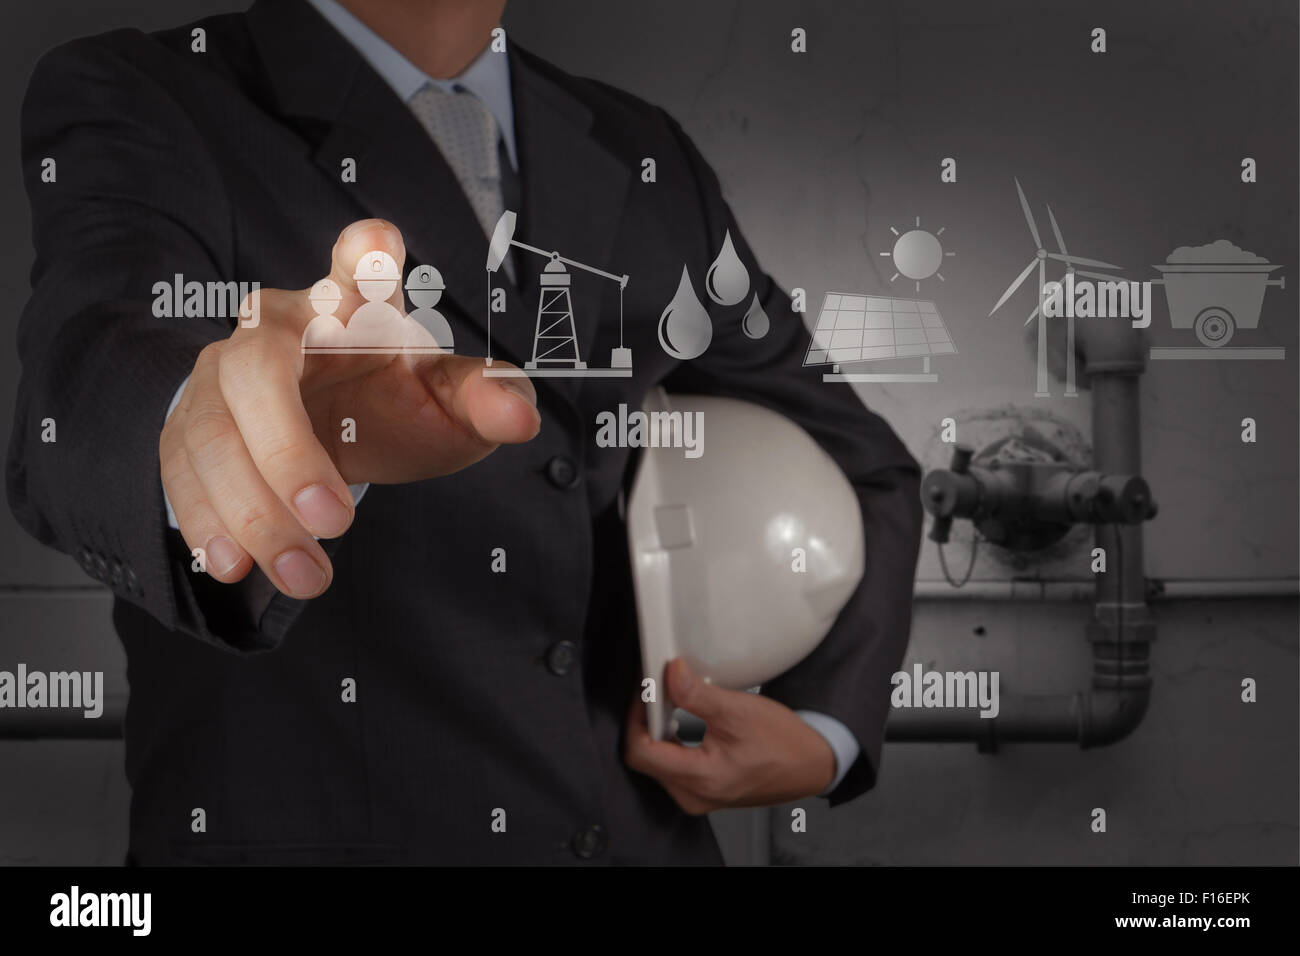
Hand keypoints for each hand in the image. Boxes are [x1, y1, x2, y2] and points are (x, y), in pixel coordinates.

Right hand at [159, 218, 539, 598]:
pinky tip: (234, 564)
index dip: (365, 256)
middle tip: (335, 520)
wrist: (329, 428)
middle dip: (288, 450)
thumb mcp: (447, 402)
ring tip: (304, 574)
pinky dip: (206, 522)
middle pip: (258, 368)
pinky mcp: (188, 426)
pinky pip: (181, 472)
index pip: (359, 265)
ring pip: (213, 433)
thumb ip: (486, 401)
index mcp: (352, 305)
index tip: (378, 246)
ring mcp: (220, 376)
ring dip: (254, 512)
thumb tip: (520, 416)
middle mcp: (275, 328)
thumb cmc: (393, 402)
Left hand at [624, 658, 836, 814]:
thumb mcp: (739, 711)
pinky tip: (687, 719)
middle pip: (645, 755)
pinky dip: (673, 738)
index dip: (638, 715)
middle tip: (660, 690)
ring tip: (676, 702)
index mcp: (700, 780)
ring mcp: (696, 795)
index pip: (641, 751)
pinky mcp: (702, 789)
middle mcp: (693, 795)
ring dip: (660, 727)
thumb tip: (670, 674)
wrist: (810, 763)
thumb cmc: (783, 743)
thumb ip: (698, 695)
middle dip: (648, 719)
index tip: (648, 689)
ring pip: (657, 759)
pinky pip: (672, 763)